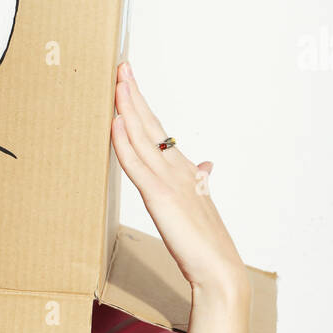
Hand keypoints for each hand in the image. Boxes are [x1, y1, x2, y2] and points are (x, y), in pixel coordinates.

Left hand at [110, 61, 248, 294]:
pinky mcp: (159, 196)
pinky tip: (115, 122)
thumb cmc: (206, 240)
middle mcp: (176, 167)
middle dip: (133, 93)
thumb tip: (206, 165)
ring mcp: (168, 179)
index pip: (159, 128)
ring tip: (117, 81)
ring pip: (142, 136)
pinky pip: (136, 164)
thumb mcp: (200, 203)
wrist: (217, 266)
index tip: (130, 81)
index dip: (142, 104)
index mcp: (184, 168)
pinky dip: (124, 142)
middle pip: (150, 123)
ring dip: (128, 107)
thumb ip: (200, 181)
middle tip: (122, 65)